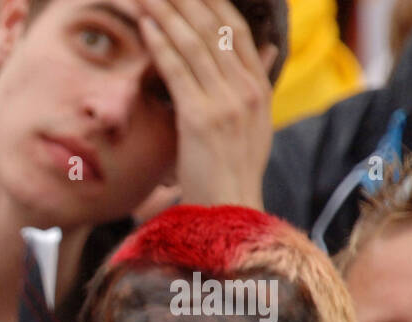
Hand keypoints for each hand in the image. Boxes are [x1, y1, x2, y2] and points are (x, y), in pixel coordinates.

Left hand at [137, 0, 276, 208]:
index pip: (236, 30)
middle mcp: (247, 89)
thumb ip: (255, 83)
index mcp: (259, 88)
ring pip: (195, 42)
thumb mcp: (253, 124)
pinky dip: (161, 43)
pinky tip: (146, 24)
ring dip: (169, 12)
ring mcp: (226, 102)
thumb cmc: (230, 172)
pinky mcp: (201, 118)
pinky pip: (178, 70)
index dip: (213, 2)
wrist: (228, 211)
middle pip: (216, 28)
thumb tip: (265, 49)